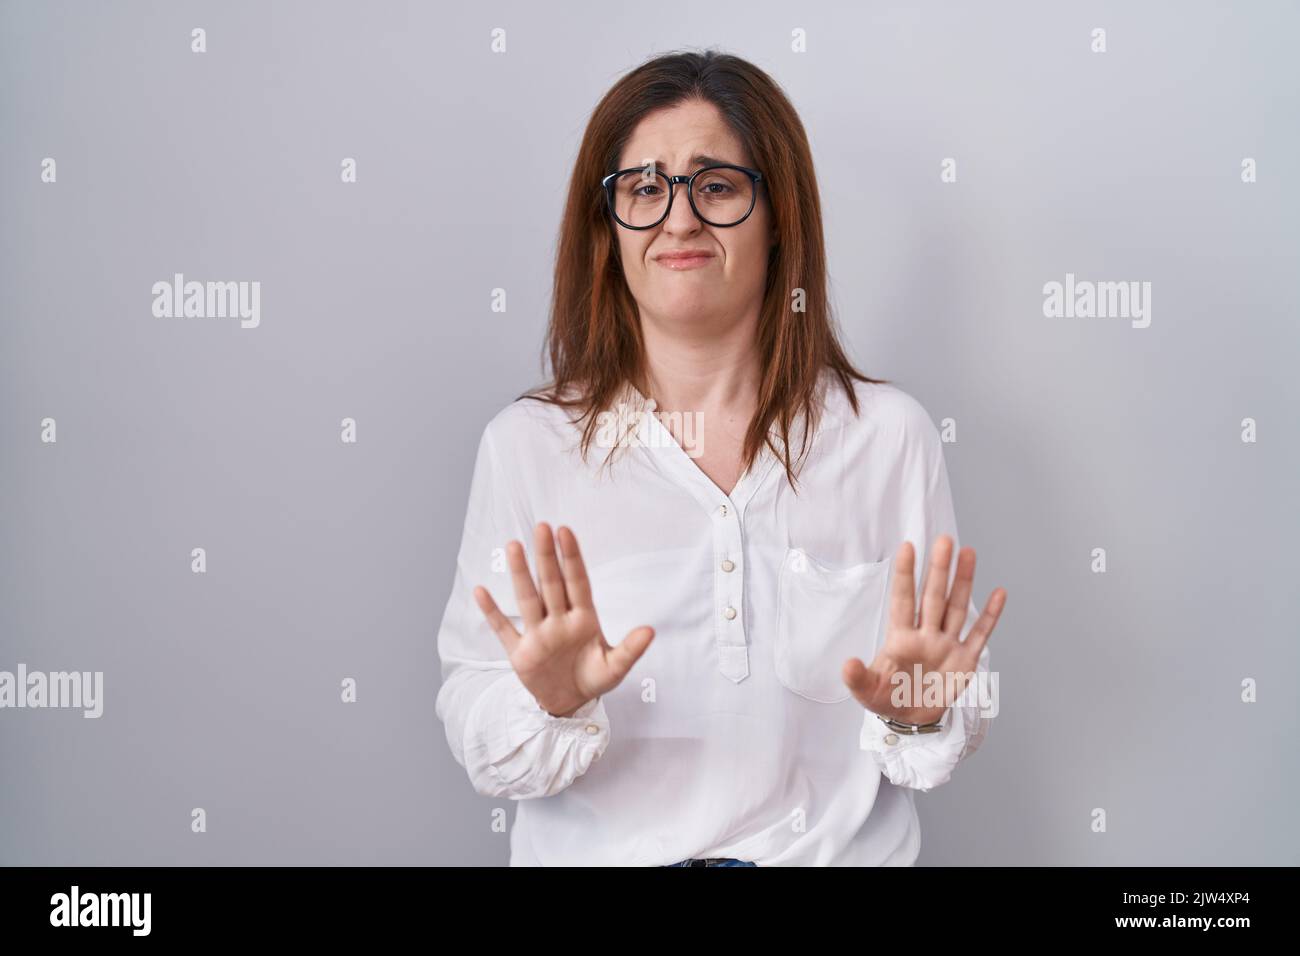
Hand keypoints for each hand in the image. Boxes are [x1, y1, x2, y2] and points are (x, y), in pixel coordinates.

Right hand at [473, 522, 655, 716]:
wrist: (569, 703)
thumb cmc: (593, 679)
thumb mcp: (615, 668)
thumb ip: (631, 650)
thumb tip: (651, 630)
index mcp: (583, 620)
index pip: (577, 583)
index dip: (572, 558)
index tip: (566, 531)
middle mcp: (558, 621)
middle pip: (551, 583)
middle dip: (546, 556)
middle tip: (542, 526)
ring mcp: (537, 634)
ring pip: (528, 599)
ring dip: (520, 574)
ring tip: (514, 545)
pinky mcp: (520, 652)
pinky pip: (502, 629)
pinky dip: (491, 612)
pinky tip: (480, 590)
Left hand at [842, 535, 1005, 724]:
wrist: (910, 719)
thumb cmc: (886, 698)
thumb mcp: (866, 691)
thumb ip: (857, 677)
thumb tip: (847, 664)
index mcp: (900, 638)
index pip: (903, 599)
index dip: (905, 574)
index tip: (907, 546)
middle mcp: (925, 634)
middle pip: (933, 596)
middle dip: (938, 569)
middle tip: (944, 540)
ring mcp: (946, 645)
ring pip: (956, 607)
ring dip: (963, 582)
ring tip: (968, 552)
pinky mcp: (965, 660)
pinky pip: (979, 635)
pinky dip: (990, 616)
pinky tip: (999, 593)